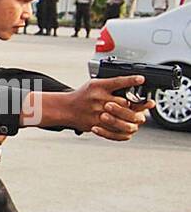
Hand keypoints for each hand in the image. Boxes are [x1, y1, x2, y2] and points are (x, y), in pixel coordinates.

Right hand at [32, 76, 152, 139]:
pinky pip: (113, 131)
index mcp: (98, 87)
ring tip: (140, 118)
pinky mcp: (94, 125)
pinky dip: (123, 131)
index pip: (117, 82)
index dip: (130, 80)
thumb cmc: (83, 96)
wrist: (65, 109)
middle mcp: (97, 100)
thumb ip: (113, 85)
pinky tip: (129, 127)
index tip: (141, 79)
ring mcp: (96, 114)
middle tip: (147, 104)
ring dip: (133, 119)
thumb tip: (135, 86)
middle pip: (123, 104)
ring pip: (121, 119)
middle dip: (137, 106)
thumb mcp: (95, 84)